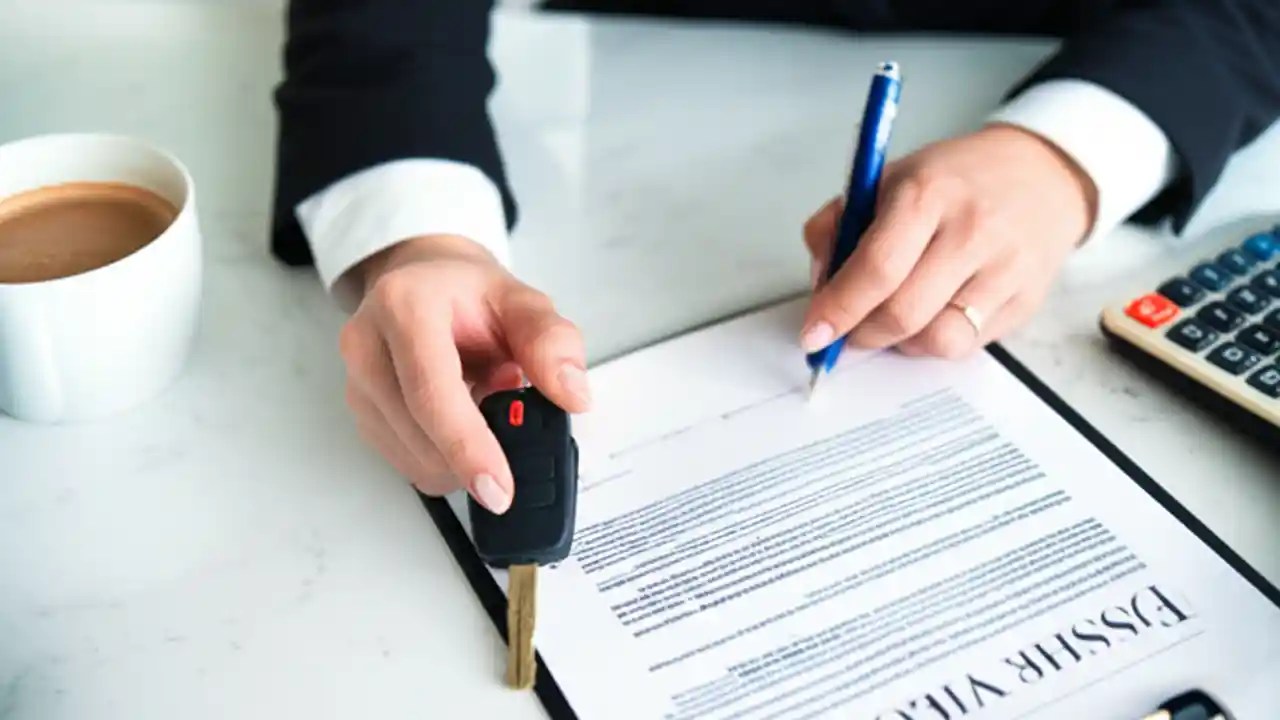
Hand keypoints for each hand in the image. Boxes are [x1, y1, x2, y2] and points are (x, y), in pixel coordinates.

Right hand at [338, 234, 590, 513]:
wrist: (424, 282)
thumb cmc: (469, 294)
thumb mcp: (524, 302)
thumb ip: (553, 343)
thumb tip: (572, 395)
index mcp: (404, 306)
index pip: (432, 393)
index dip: (467, 447)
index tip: (499, 489)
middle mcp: (366, 345)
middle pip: (419, 434)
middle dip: (475, 451)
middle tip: (508, 407)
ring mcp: (356, 382)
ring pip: (413, 458)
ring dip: (461, 453)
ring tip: (480, 397)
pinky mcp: (359, 413)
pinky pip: (408, 462)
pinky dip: (445, 456)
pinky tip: (460, 416)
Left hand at [800, 123, 1097, 357]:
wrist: (1039, 173)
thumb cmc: (953, 181)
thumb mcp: (887, 179)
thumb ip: (838, 226)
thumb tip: (820, 287)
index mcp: (928, 194)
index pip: (876, 268)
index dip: (838, 309)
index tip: (814, 333)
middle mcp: (971, 231)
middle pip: (902, 313)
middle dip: (862, 334)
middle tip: (847, 332)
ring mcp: (1005, 269)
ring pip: (936, 340)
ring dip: (901, 343)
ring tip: (895, 320)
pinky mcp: (1025, 300)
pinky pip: (968, 346)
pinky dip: (936, 343)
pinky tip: (932, 317)